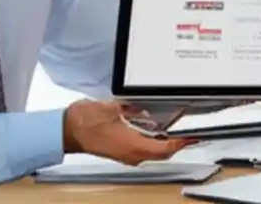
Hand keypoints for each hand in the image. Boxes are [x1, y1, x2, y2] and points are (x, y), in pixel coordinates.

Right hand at [63, 100, 193, 164]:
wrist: (68, 130)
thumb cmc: (86, 121)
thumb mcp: (114, 107)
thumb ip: (134, 107)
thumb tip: (147, 106)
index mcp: (133, 146)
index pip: (165, 148)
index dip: (181, 143)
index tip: (192, 137)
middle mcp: (132, 154)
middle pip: (162, 153)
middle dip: (176, 143)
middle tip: (188, 132)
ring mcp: (126, 154)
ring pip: (153, 152)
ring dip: (165, 143)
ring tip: (176, 129)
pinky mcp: (122, 151)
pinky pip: (144, 149)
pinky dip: (153, 141)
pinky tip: (155, 128)